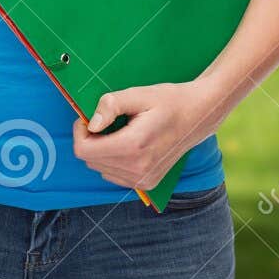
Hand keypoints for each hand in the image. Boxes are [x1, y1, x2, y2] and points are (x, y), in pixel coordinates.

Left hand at [72, 81, 212, 193]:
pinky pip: (114, 174)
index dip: (80, 131)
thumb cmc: (169, 101)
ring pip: (100, 168)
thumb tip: (91, 124)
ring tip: (121, 131)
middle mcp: (138, 170)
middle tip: (107, 120)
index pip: (84, 150)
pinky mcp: (147, 183)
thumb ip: (111, 106)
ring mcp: (144, 180)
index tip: (90, 117)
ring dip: (102, 150)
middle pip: (90, 160)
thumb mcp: (138, 94)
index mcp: (134, 147)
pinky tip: (127, 144)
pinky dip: (112, 159)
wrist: (198, 115)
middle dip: (91, 139)